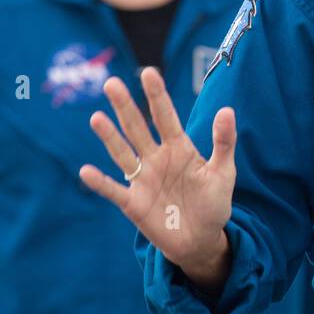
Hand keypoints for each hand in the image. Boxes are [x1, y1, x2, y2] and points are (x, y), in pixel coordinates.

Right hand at [78, 67, 235, 292]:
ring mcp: (142, 180)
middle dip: (125, 106)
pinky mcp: (133, 203)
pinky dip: (100, 183)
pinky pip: (113, 190)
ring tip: (97, 117)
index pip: (165, 117)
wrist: (201, 240)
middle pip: (137, 128)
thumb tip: (227, 110)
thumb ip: (224, 143)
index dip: (157, 96)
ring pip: (122, 153)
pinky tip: (86, 171)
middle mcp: (156, 158)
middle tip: (111, 83)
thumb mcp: (223, 172)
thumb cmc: (213, 203)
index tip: (149, 73)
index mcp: (179, 147)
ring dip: (109, 137)